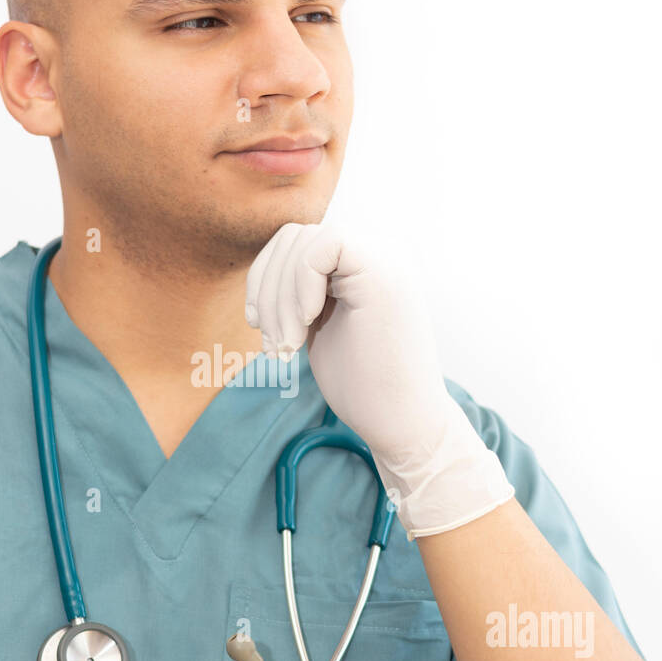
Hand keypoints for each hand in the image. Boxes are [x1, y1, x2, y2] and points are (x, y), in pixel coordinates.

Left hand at [245, 221, 513, 538]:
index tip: (260, 326)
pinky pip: (324, 247)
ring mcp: (385, 259)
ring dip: (278, 297)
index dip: (264, 278)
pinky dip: (300, 285)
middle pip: (294, 236)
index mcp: (363, 265)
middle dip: (266, 289)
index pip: (297, 241)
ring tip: (286, 345)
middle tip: (272, 342)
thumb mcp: (321, 325)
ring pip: (302, 239)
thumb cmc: (362, 385)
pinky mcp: (385, 273)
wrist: (401, 424)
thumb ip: (303, 291)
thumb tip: (266, 268)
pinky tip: (307, 324)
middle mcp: (378, 253)